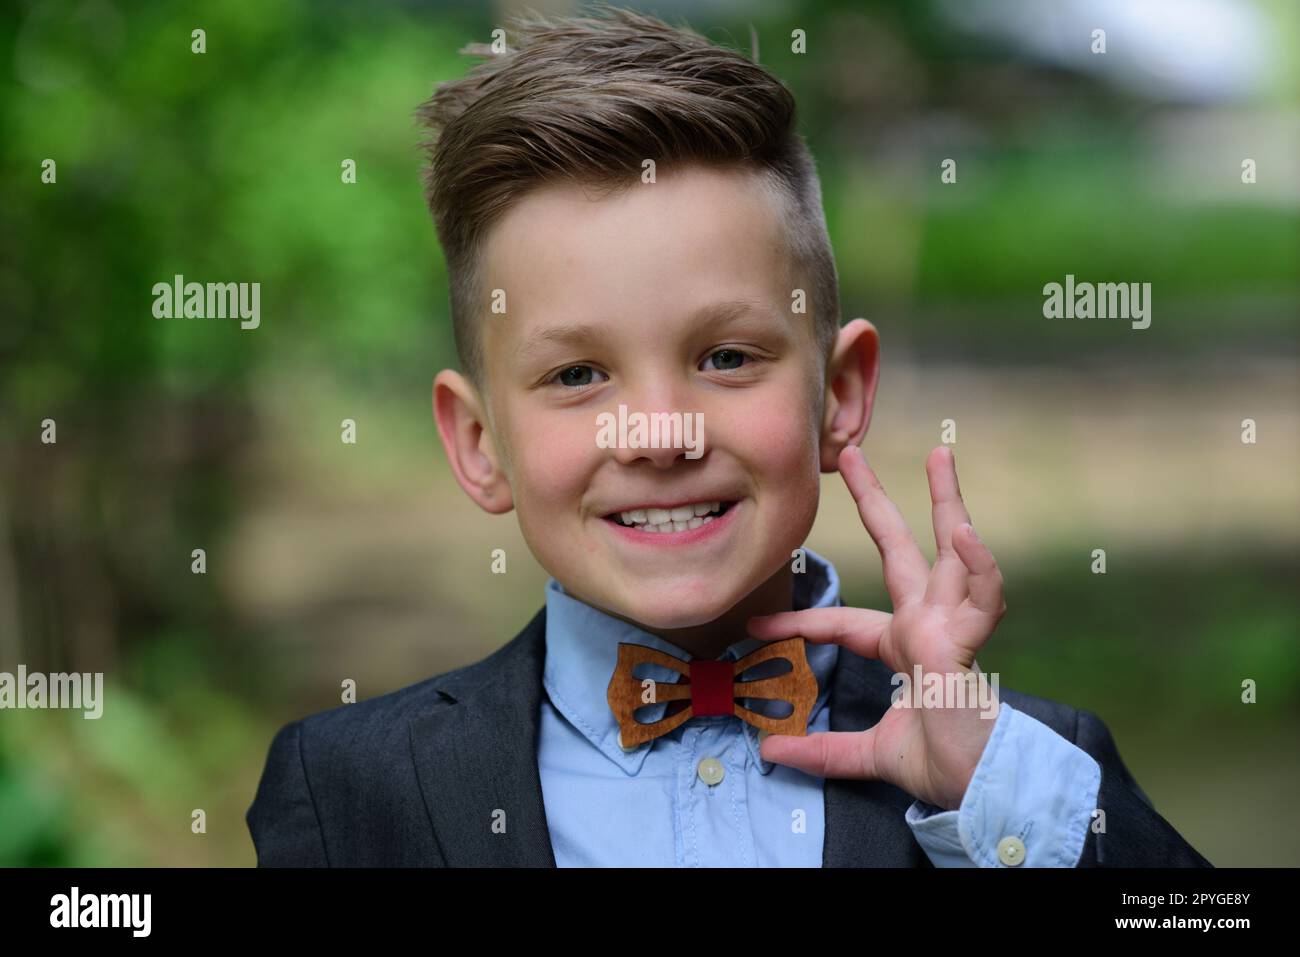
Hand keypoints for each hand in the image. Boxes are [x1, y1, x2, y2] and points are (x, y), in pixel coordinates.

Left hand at [748, 444, 1005, 810]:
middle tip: (851, 454)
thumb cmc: (940, 766)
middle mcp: (927, 624)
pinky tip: (964, 532)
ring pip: (953, 551)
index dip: (796, 622)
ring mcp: (952, 627)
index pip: (840, 622)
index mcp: (903, 645)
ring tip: (939, 454)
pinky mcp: (972, 643)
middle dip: (876, 501)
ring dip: (948, 502)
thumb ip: (822, 750)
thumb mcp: (867, 755)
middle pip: (899, 550)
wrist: (980, 792)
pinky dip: (977, 563)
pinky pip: (981, 595)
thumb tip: (769, 752)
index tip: (753, 626)